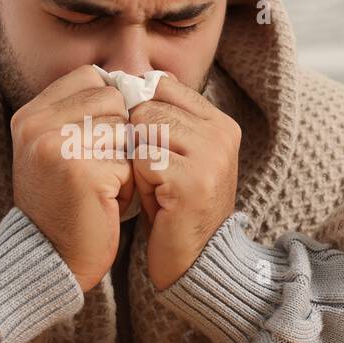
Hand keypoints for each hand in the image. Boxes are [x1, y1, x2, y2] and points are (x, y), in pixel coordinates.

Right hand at [10, 65, 134, 291]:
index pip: (90, 77)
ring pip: (124, 127)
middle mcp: (37, 124)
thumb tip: (135, 79)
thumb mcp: (59, 149)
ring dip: (126, 159)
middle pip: (112, 98)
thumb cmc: (64, 205)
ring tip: (103, 187)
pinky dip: (128, 185)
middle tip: (101, 170)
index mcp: (31, 113)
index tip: (101, 141)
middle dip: (120, 134)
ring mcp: (56, 144)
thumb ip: (82, 113)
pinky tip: (106, 203)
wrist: (50, 261)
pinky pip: (129, 160)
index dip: (109, 107)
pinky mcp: (80, 170)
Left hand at [128, 72, 240, 289]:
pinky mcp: (193, 180)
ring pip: (143, 128)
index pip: (162, 85)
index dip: (140, 113)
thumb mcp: (174, 155)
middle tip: (154, 176)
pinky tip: (157, 201)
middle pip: (148, 106)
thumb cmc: (173, 207)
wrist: (195, 263)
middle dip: (137, 141)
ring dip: (138, 161)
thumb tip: (122, 79)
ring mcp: (211, 156)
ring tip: (156, 187)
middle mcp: (221, 134)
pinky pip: (143, 158)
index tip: (147, 146)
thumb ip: (160, 118)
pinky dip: (140, 181)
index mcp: (219, 123)